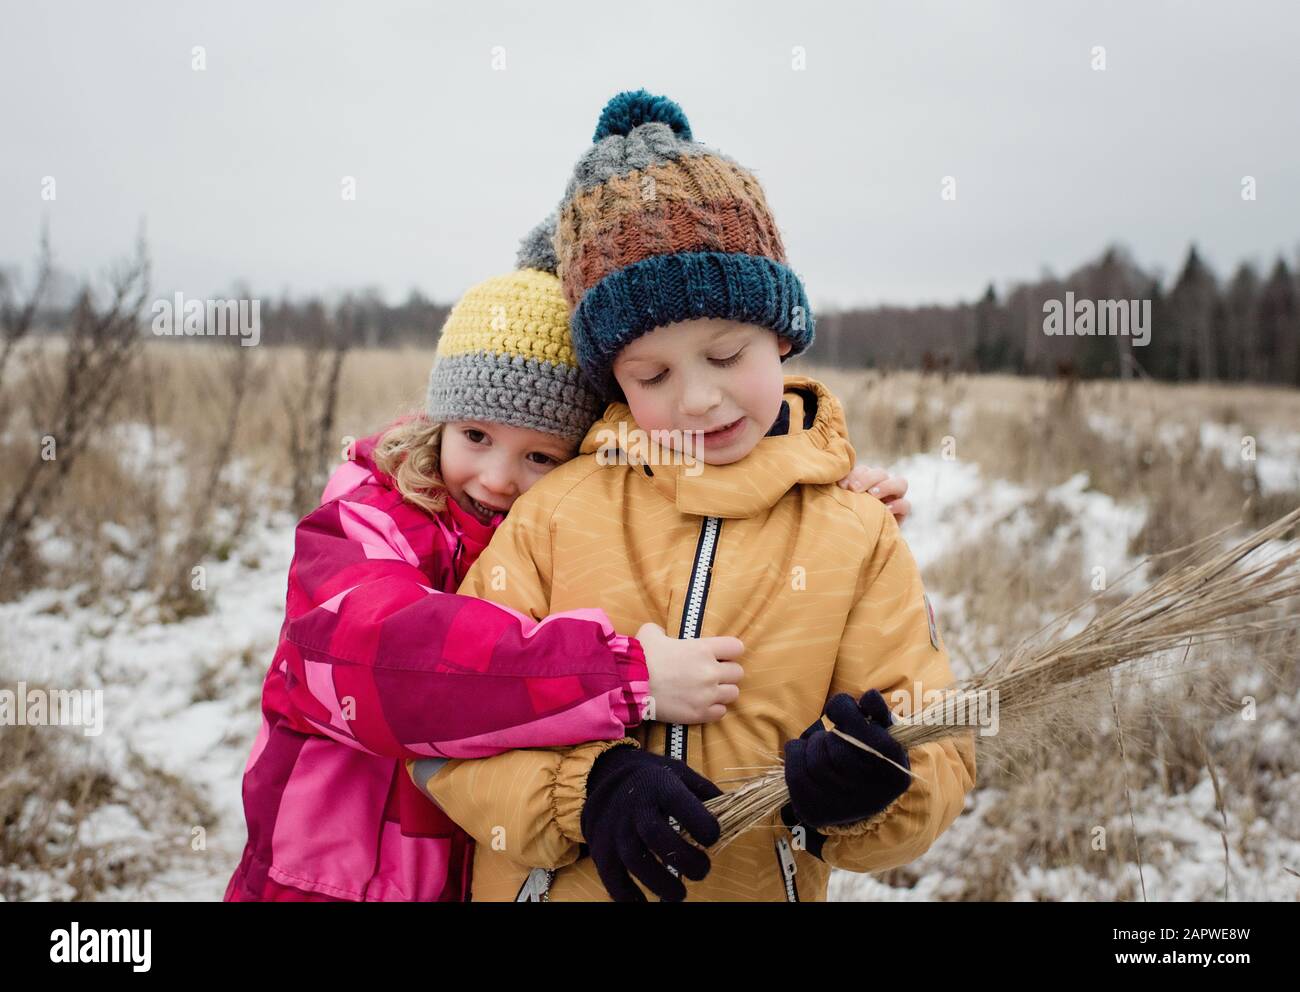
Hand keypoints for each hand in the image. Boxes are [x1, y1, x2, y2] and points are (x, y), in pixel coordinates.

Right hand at [580, 746, 720, 901]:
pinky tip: (644, 904)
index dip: (700, 823)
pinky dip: (627, 896)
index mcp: (658, 785)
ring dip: (660, 883)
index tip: (712, 838)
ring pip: (634, 860)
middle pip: (655, 835)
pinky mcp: (601, 849)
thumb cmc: (653, 780)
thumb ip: (705, 792)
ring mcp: (615, 829)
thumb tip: (730, 814)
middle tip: (702, 871)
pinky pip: (612, 877)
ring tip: (679, 894)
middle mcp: (634, 806)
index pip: (679, 802)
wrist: (606, 778)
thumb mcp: (679, 773)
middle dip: (683, 858)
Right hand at [638, 622, 743, 723]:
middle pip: (737, 673)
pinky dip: (714, 708)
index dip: (729, 651)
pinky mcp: (700, 714)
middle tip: (712, 674)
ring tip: (708, 691)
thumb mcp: (651, 633)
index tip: (720, 655)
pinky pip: (721, 712)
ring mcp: (707, 695)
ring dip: (722, 691)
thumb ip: (663, 631)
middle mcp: (711, 671)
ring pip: (732, 693)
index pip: (737, 648)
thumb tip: (663, 635)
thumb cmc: (641, 657)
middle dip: (727, 672)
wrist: (630, 687)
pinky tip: (702, 703)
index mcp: (703, 649)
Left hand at [783, 690, 910, 828]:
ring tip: (821, 746)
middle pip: (838, 749)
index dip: (844, 711)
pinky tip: (804, 754)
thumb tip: (869, 697)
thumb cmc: (870, 755)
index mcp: (894, 772)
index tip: (838, 709)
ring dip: (813, 743)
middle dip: (830, 733)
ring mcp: (843, 809)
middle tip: (833, 735)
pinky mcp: (816, 813)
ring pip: (815, 760)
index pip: (864, 734)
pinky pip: (795, 774)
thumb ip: (877, 711)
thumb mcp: (882, 732)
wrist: (856, 798)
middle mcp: (872, 796)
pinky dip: (795, 754)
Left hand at [837, 464, 910, 525]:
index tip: (841, 485)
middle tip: (855, 489)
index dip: (854, 474)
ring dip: (886, 486)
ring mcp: (894, 498)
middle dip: (868, 478)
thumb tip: (836, 484)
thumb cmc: (845, 520)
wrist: (856, 544)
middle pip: (881, 473)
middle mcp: (881, 486)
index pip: (863, 470)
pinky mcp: (901, 513)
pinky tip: (886, 509)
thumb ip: (840, 492)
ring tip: (873, 494)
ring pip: (900, 483)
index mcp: (865, 481)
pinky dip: (897, 505)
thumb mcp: (842, 504)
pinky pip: (906, 504)